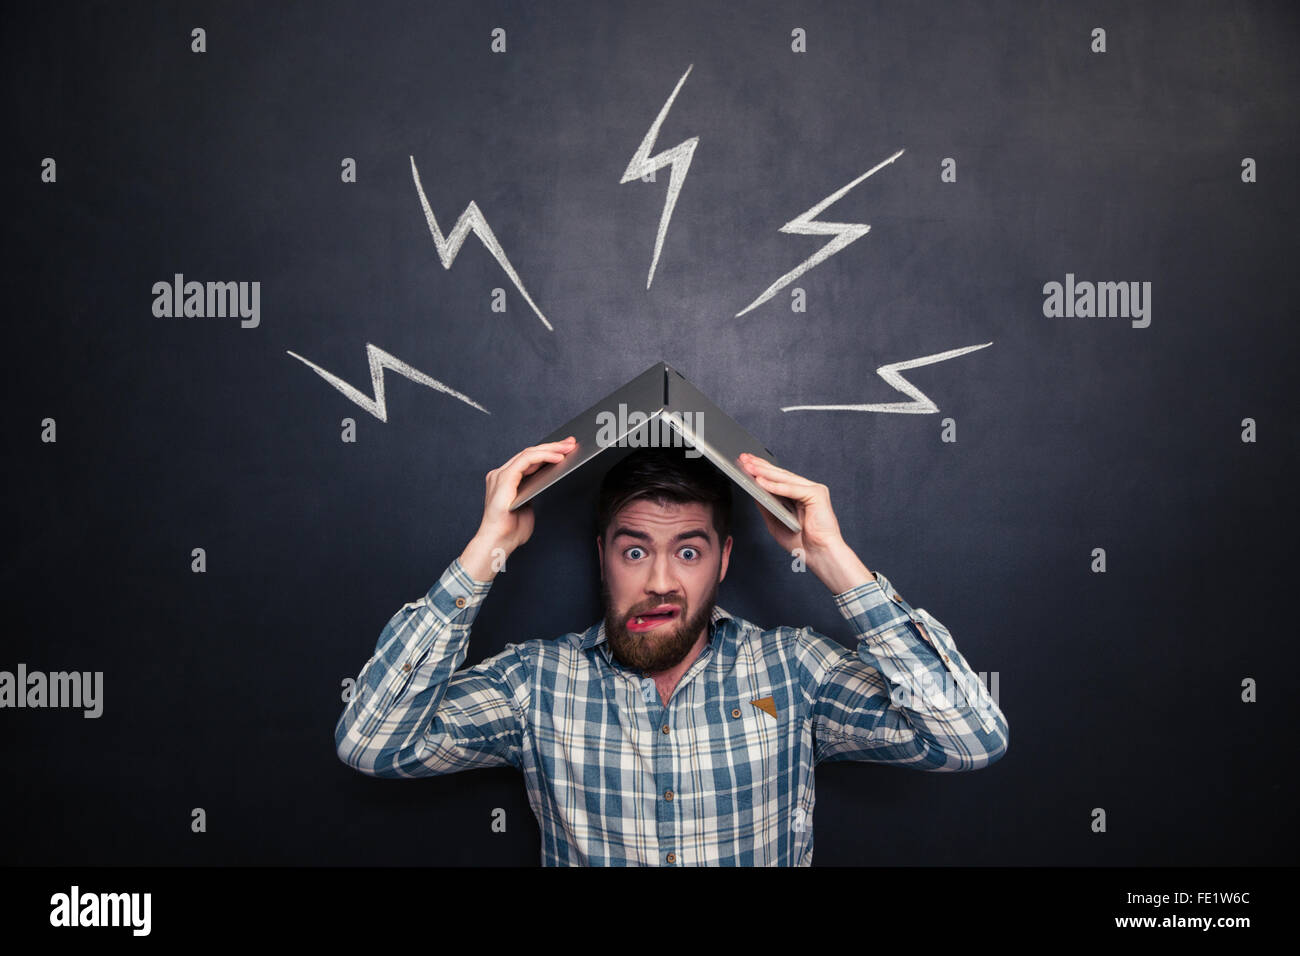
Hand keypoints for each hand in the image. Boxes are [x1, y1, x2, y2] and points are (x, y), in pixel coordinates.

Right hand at [460, 436, 576, 579]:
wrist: (498, 542)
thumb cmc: (511, 530)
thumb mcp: (526, 506)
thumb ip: (531, 492)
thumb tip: (546, 480)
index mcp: (505, 480)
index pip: (527, 460)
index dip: (546, 452)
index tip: (564, 449)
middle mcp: (500, 474)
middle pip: (529, 454)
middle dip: (552, 446)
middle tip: (571, 442)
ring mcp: (501, 475)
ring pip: (529, 453)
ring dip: (551, 449)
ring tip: (569, 447)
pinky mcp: (504, 478)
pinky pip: (526, 460)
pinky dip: (544, 456)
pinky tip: (558, 457)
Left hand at [738, 452, 873, 592]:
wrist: (820, 555)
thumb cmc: (802, 543)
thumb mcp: (775, 523)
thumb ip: (766, 506)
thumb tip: (752, 491)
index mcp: (798, 495)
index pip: (777, 478)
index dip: (761, 469)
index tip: (744, 463)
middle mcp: (807, 489)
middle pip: (780, 475)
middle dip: (760, 466)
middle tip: (743, 458)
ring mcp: (814, 489)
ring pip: (785, 478)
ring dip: (765, 472)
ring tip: (748, 466)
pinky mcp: (817, 493)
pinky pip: (792, 488)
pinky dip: (775, 486)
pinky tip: (761, 481)